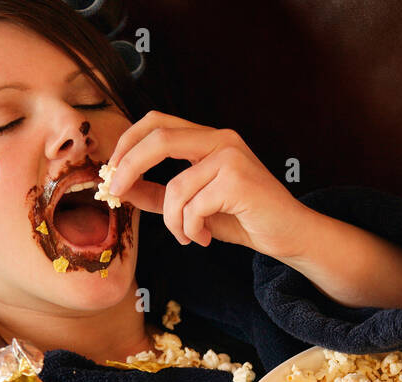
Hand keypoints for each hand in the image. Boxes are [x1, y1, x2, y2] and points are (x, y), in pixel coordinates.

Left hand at [106, 110, 316, 258]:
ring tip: (186, 236)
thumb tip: (122, 189)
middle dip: (128, 166)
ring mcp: (232, 157)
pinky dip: (190, 229)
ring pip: (176, 187)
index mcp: (209, 139)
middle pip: (158, 138)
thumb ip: (160, 195)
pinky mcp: (238, 181)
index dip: (128, 142)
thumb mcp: (193, 206)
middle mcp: (221, 139)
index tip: (112, 172)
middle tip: (116, 193)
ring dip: (172, 221)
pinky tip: (204, 239)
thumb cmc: (244, 219)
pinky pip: (194, 208)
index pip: (157, 122)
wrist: (289, 235)